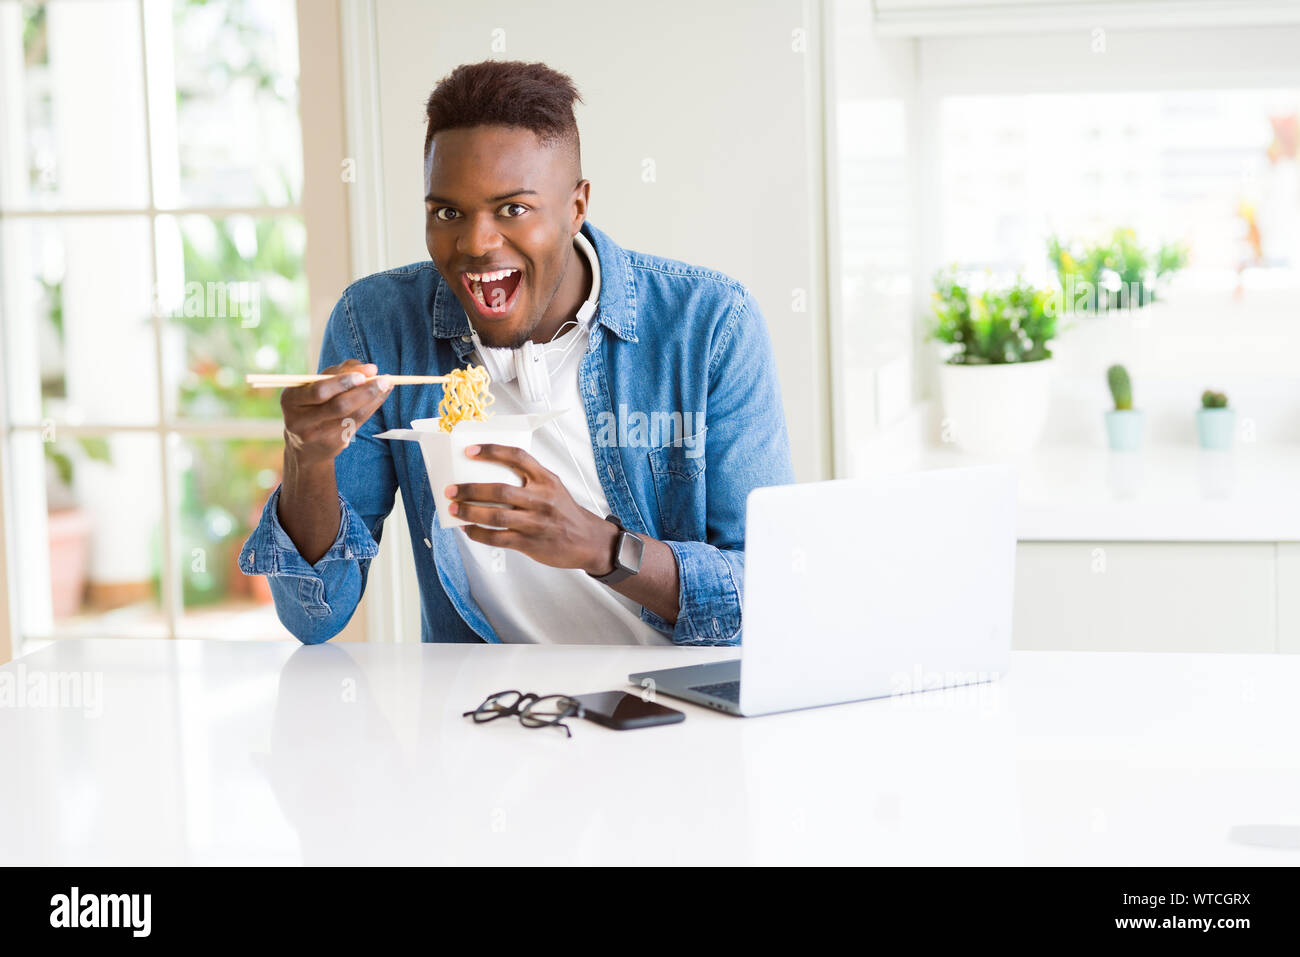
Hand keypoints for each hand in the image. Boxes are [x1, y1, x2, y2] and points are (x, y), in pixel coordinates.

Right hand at [280, 359, 392, 466]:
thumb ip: (338, 372)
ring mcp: (317, 436)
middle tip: (383, 380)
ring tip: (387, 385)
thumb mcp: (315, 385)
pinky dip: (372, 407)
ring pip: (352, 416)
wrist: (305, 445)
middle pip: (338, 406)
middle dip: (364, 391)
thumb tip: (370, 369)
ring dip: (373, 398)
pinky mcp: (332, 445)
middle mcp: (300, 420)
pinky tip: (380, 396)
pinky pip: (357, 423)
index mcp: (291, 399)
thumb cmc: (312, 405)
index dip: (343, 381)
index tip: (364, 373)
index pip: (319, 391)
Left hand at [445, 444, 617, 574]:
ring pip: (495, 515)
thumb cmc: (565, 512)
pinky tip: (468, 530)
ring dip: (469, 512)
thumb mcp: (553, 487)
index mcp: (546, 479)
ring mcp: (535, 522)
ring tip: (454, 509)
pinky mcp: (530, 543)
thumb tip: (488, 475)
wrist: (588, 541)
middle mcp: (541, 499)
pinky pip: (498, 538)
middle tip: (451, 489)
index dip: (491, 451)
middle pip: (499, 490)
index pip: (517, 457)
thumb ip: (529, 479)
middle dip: (470, 489)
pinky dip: (478, 533)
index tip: (469, 451)